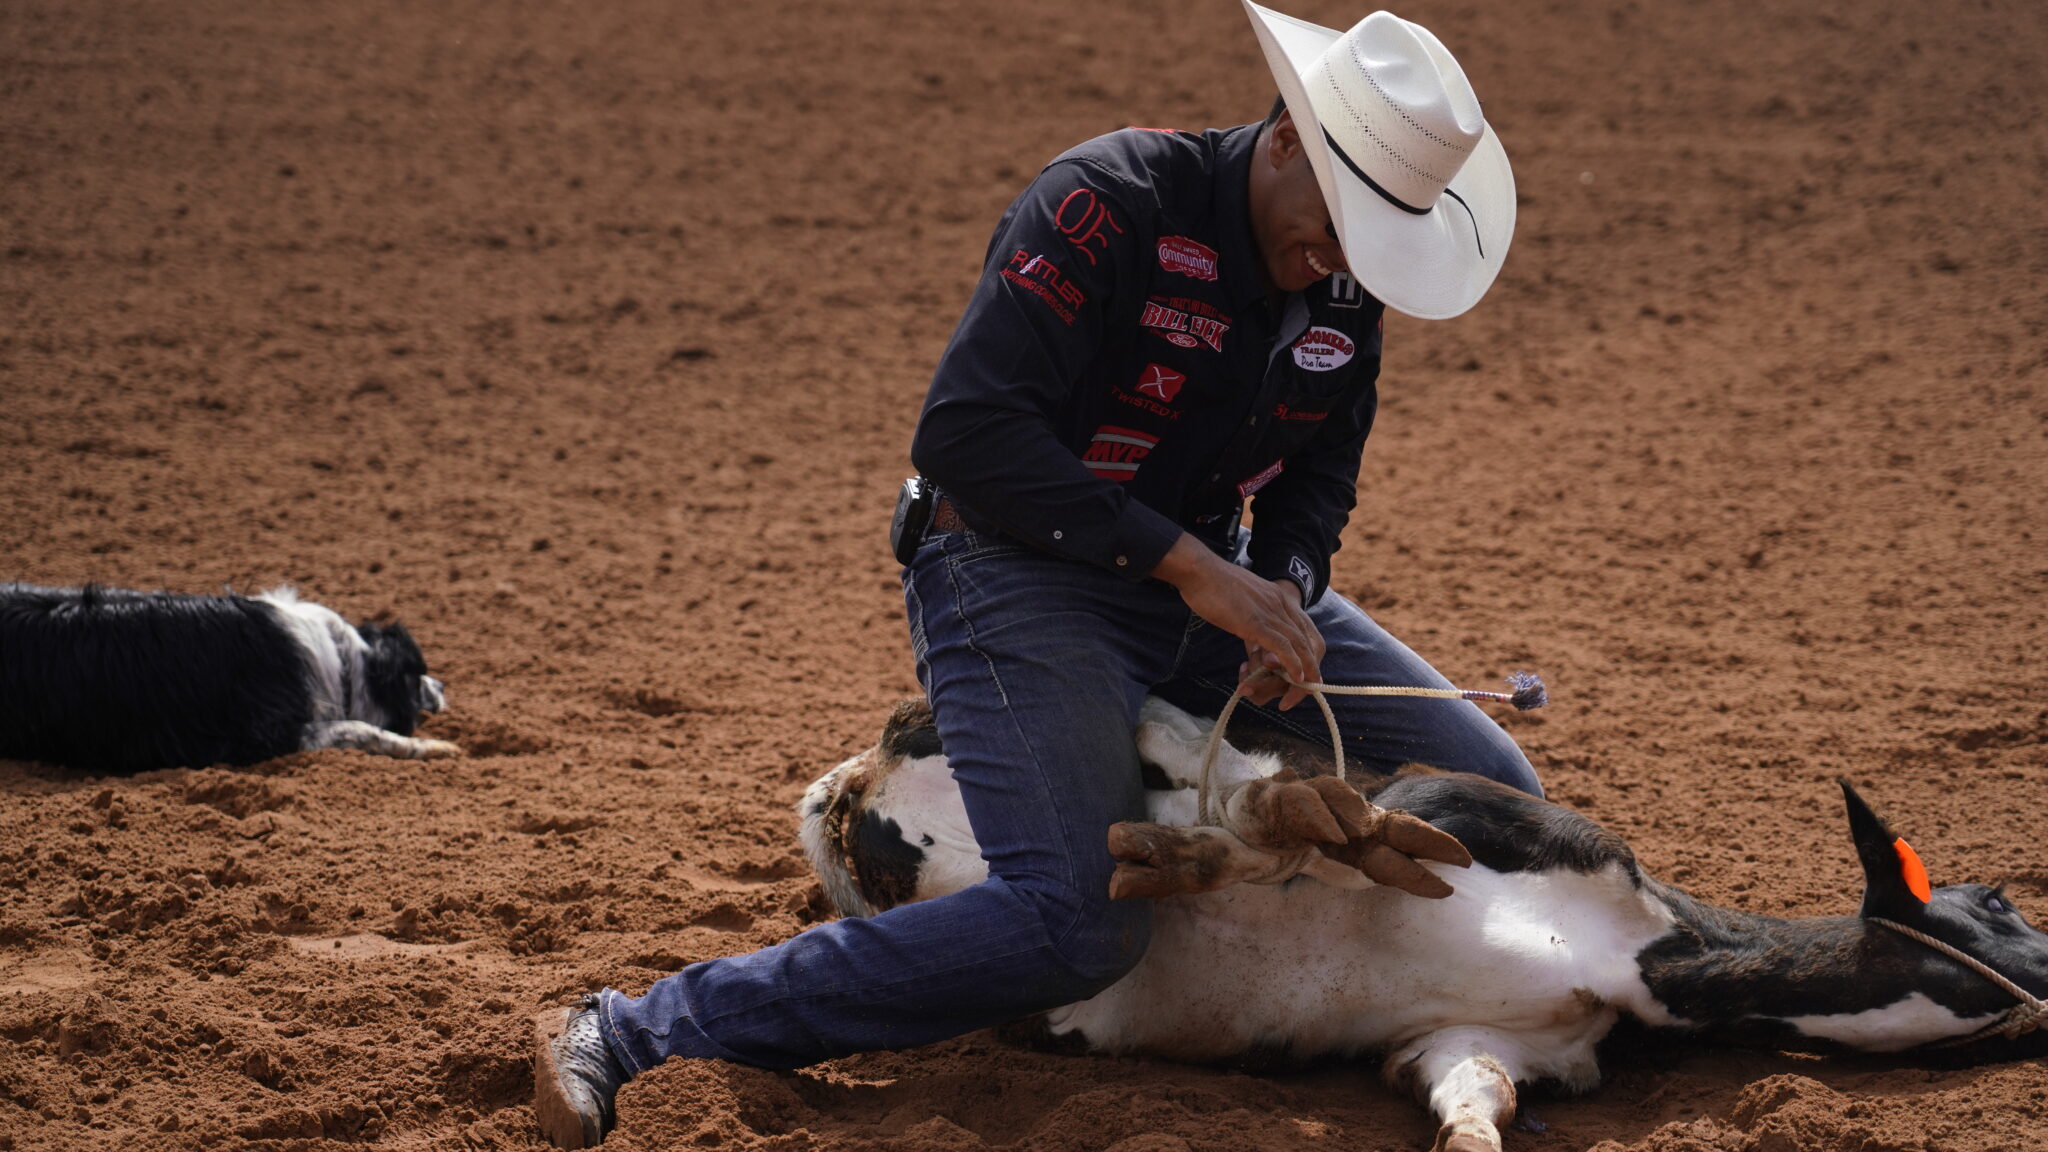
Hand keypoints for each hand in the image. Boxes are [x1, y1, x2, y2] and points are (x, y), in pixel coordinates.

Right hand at [1150, 535, 1322, 708]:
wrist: (1198, 570)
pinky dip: (1292, 664)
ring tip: (1308, 685)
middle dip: (1311, 663)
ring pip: (1297, 645)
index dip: (1308, 649)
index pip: (1303, 626)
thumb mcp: (1241, 597)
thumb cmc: (1211, 584)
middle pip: (1305, 638)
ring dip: (1305, 668)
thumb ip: (1251, 613)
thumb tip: (1248, 628)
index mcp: (1277, 596)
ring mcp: (1269, 612)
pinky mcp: (1255, 623)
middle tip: (1312, 682)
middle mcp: (1279, 603)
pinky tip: (1296, 678)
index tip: (1307, 666)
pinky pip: (1282, 647)